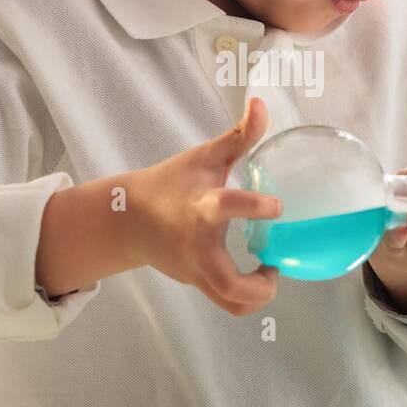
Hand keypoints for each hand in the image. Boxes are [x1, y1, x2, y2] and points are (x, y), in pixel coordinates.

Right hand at [132, 96, 281, 315]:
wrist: (128, 218)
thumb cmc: (172, 183)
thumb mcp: (204, 157)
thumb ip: (239, 135)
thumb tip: (261, 103)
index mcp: (201, 209)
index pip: (226, 208)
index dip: (255, 206)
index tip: (277, 206)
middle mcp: (197, 247)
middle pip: (229, 283)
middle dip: (261, 285)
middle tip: (274, 263)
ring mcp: (195, 271)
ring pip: (230, 303)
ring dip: (257, 297)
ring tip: (269, 274)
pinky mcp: (196, 283)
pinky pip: (225, 303)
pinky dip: (245, 298)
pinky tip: (257, 277)